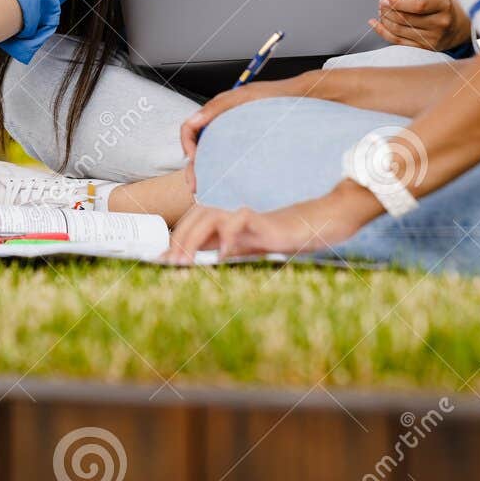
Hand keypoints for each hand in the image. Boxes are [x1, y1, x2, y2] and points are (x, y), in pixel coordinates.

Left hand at [160, 185, 379, 264]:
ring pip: (210, 216)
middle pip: (196, 218)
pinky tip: (221, 254)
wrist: (322, 221)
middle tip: (165, 264)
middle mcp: (234, 217)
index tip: (156, 262)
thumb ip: (229, 250)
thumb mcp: (252, 247)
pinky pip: (240, 221)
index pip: (193, 224)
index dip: (174, 240)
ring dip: (192, 237)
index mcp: (228, 223)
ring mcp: (248, 218)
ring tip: (183, 261)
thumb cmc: (287, 235)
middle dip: (178, 240)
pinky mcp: (265, 221)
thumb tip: (202, 260)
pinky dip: (227, 234)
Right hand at [179, 74, 310, 191]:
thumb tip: (193, 120)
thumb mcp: (244, 97)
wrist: (301, 100)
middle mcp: (222, 125)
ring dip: (206, 172)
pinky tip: (227, 183)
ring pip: (212, 157)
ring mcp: (234, 138)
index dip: (187, 144)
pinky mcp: (246, 147)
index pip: (189, 129)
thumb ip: (217, 106)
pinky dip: (223, 172)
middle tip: (196, 185)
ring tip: (208, 189)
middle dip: (194, 167)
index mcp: (216, 111)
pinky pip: (229, 161)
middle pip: (198, 148)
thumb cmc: (275, 95)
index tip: (193, 159)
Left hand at [370, 0, 469, 51]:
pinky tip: (376, 24)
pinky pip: (397, 42)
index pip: (418, 5)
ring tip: (381, 12)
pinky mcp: (424, 48)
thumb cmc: (439, 4)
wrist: (456, 25)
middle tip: (381, 4)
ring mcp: (432, 38)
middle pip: (405, 19)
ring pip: (399, 30)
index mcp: (442, 5)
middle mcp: (439, 23)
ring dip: (385, 20)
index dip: (398, 2)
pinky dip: (383, 32)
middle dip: (388, 11)